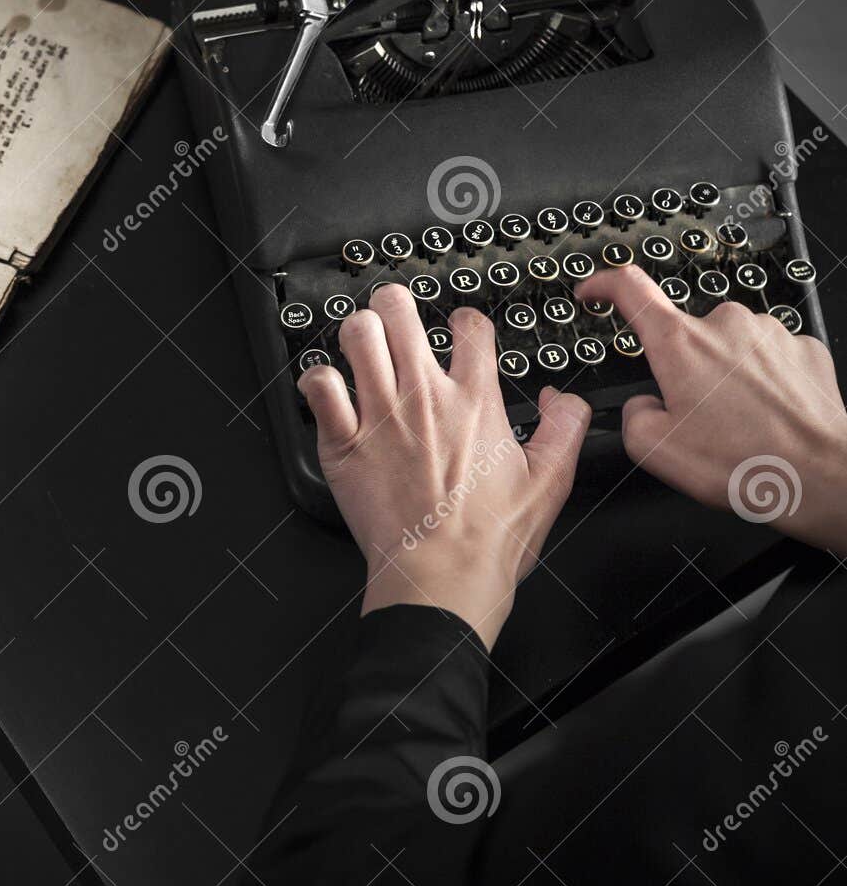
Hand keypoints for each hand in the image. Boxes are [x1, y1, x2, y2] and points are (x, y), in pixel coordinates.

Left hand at [298, 283, 590, 647]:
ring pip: (357, 334)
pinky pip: (319, 385)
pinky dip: (318, 379)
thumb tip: (562, 397)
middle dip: (395, 305)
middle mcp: (425, 397)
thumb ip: (565, 428)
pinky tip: (329, 389)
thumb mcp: (551, 482)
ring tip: (362, 346)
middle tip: (395, 317)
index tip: (458, 332)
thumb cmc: (489, 541)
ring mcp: (380, 416)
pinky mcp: (344, 443)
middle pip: (400, 311)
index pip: (470, 326)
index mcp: (476, 401)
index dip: (464, 321)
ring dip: (358, 332)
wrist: (441, 580)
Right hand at [578, 263, 846, 555]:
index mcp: (680, 344)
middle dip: (687, 372)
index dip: (604, 284)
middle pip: (687, 338)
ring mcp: (768, 332)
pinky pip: (768, 358)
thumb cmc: (745, 463)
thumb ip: (632, 417)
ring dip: (727, 378)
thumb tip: (644, 404)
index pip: (630, 288)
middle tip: (700, 418)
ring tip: (741, 425)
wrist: (820, 475)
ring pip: (730, 349)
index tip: (595, 289)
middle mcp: (725, 325)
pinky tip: (769, 417)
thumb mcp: (656, 452)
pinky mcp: (802, 347)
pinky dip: (762, 383)